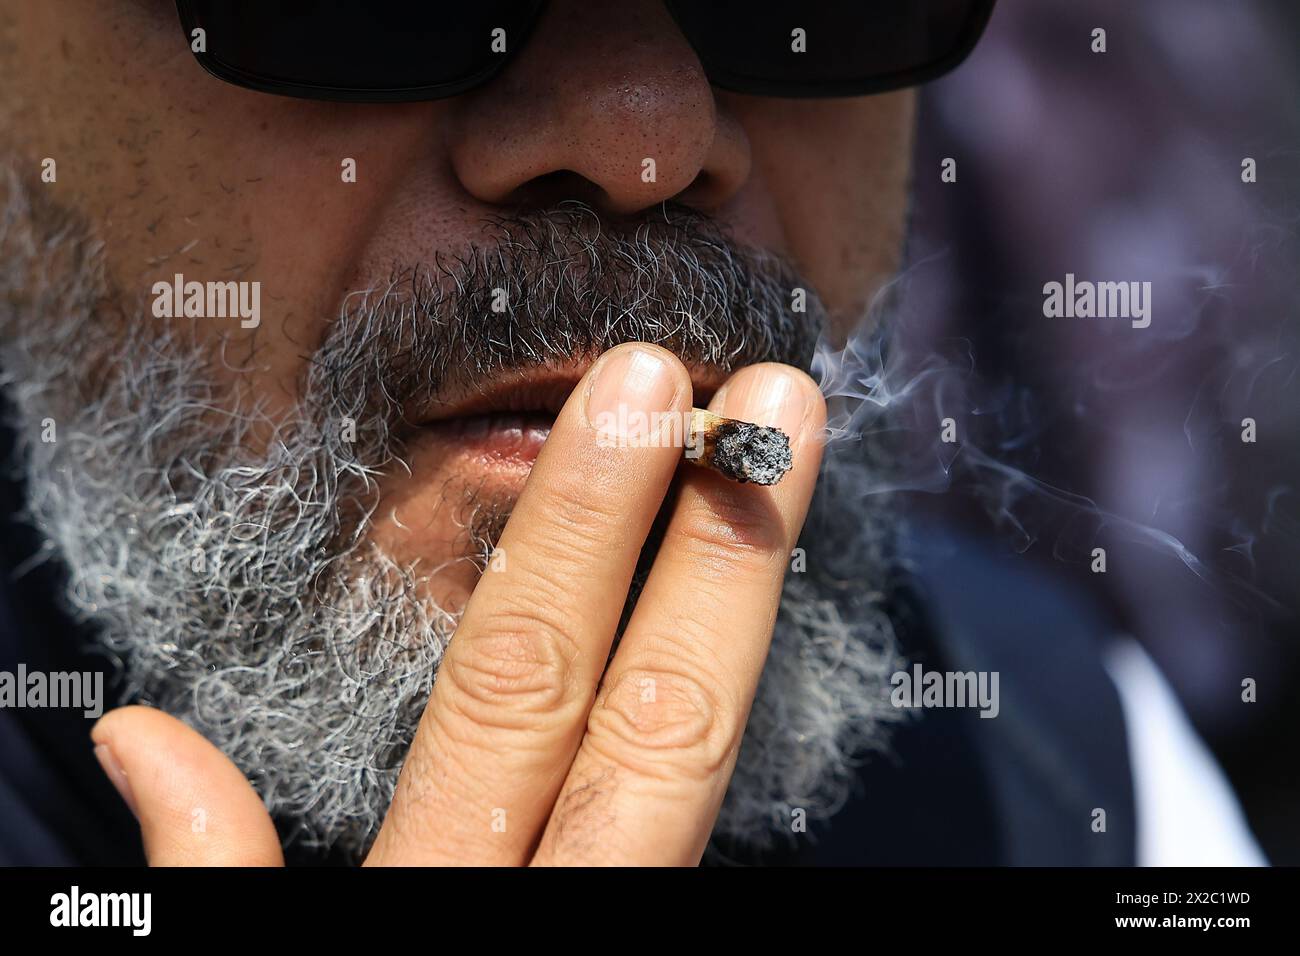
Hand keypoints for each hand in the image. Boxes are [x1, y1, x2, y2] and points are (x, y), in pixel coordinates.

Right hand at [90, 342, 825, 865]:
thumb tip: (140, 735)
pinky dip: (726, 706)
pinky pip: (699, 828)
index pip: (525, 687)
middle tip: (771, 394)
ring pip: (706, 761)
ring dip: (750, 601)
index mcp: (441, 904)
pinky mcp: (657, 940)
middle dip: (714, 544)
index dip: (586, 534)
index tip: (642, 393)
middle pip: (656, 711)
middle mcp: (556, 912)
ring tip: (790, 453)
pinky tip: (751, 601)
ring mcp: (617, 930)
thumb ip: (225, 881)